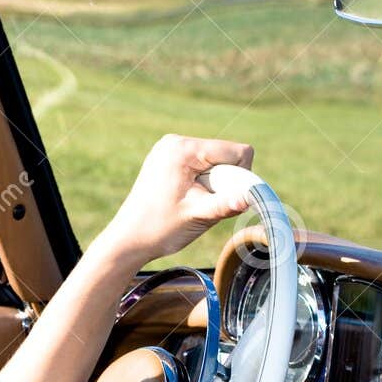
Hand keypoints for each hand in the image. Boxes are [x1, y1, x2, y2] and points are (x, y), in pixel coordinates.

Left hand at [93, 134, 254, 268]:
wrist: (128, 240)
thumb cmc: (159, 228)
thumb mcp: (198, 215)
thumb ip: (227, 203)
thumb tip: (254, 196)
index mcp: (182, 149)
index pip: (237, 152)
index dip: (240, 177)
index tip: (223, 198)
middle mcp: (175, 142)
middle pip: (226, 155)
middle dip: (224, 181)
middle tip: (202, 204)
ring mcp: (169, 149)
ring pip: (215, 161)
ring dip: (213, 184)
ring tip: (192, 203)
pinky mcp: (167, 159)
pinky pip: (200, 165)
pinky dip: (202, 183)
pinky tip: (185, 199)